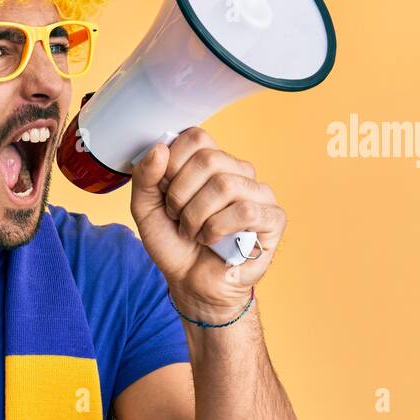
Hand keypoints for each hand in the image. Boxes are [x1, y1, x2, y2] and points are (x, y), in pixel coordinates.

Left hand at [129, 127, 285, 323]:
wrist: (190, 283)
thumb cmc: (174, 244)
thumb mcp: (146, 209)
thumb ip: (145, 178)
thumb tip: (159, 148)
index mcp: (211, 162)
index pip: (196, 137)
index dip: (172, 164)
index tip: (165, 192)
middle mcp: (238, 171)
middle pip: (208, 159)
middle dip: (181, 195)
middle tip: (178, 217)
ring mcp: (259, 193)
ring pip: (225, 185)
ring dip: (196, 216)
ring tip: (193, 232)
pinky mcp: (273, 218)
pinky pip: (245, 210)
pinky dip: (218, 229)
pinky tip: (212, 240)